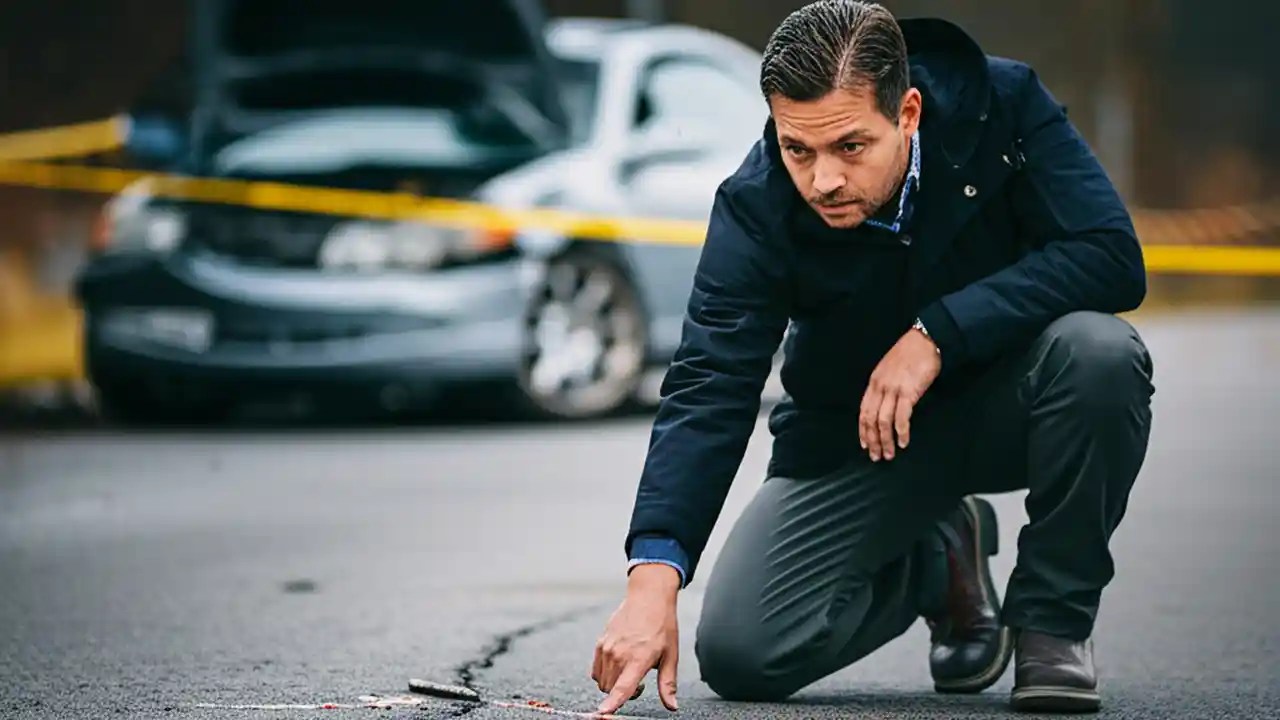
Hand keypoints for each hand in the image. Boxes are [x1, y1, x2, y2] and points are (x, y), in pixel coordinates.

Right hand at [592, 564, 680, 714]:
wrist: (648, 598)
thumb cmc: (663, 626)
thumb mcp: (670, 655)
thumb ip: (668, 684)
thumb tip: (672, 707)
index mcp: (638, 659)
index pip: (622, 688)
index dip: (613, 704)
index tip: (603, 714)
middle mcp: (619, 654)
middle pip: (610, 690)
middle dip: (623, 693)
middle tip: (639, 681)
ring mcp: (607, 648)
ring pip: (602, 682)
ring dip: (614, 684)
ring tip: (630, 669)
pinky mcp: (600, 643)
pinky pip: (596, 670)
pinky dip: (605, 674)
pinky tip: (619, 664)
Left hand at [859, 327, 940, 460]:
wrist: (925, 340)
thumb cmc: (909, 354)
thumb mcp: (889, 369)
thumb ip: (884, 387)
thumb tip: (884, 406)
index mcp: (874, 382)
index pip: (863, 411)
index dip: (863, 430)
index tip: (865, 444)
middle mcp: (880, 387)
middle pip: (870, 419)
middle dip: (872, 440)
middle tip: (875, 456)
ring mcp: (893, 390)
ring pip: (883, 422)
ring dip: (885, 441)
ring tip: (889, 454)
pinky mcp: (909, 392)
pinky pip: (901, 417)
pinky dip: (901, 432)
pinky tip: (903, 441)